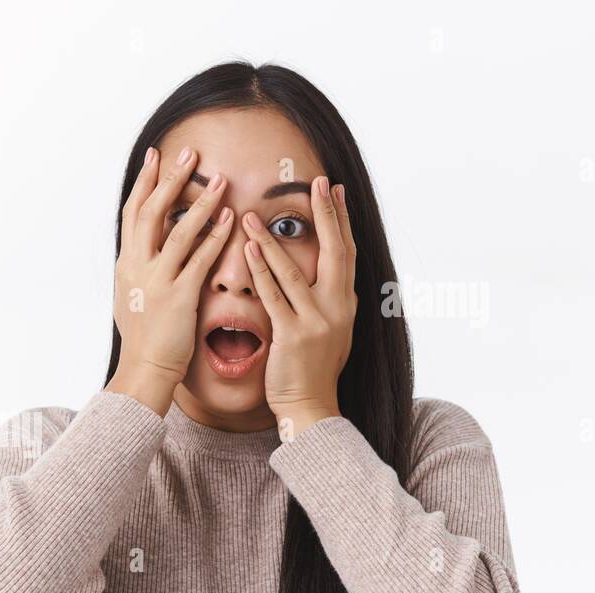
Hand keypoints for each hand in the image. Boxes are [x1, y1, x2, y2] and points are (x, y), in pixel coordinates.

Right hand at [106, 145, 234, 414]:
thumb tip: (141, 248)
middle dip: (170, 180)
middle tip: (189, 153)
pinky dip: (214, 236)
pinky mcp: (178, 296)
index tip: (156, 157)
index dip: (144, 183)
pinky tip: (230, 218)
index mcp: (126, 264)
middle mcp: (136, 267)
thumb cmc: (144, 338)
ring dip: (201, 202)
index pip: (132, 213)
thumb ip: (138, 269)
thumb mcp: (131, 296)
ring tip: (220, 179)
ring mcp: (156, 281)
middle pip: (150, 211)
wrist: (144, 369)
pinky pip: (199, 259)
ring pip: (177, 230)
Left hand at [240, 176, 356, 436]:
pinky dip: (261, 270)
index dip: (340, 219)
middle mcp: (337, 306)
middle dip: (326, 215)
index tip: (335, 189)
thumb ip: (325, 303)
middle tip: (317, 182)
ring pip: (295, 270)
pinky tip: (247, 249)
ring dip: (272, 239)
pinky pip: (274, 296)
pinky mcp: (293, 335)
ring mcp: (317, 320)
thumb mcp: (329, 332)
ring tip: (253, 214)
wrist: (311, 407)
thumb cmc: (312, 371)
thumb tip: (324, 279)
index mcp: (346, 303)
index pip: (346, 251)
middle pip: (335, 250)